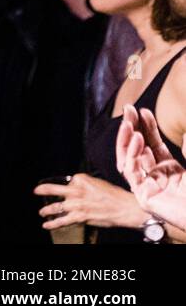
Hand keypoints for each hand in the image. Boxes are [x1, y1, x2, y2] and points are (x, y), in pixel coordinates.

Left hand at [35, 172, 146, 230]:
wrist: (126, 208)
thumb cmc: (115, 196)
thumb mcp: (98, 183)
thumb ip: (85, 185)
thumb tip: (76, 188)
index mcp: (81, 179)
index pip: (68, 182)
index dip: (70, 187)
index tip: (70, 190)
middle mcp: (77, 190)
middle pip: (55, 190)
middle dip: (43, 190)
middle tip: (36, 191)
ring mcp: (77, 204)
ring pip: (56, 207)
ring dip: (47, 210)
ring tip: (42, 212)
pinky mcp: (80, 216)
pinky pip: (63, 220)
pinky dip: (53, 223)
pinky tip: (46, 225)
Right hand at [117, 104, 185, 230]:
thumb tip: (185, 132)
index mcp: (170, 170)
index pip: (152, 144)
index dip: (147, 127)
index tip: (144, 111)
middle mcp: (157, 176)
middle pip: (138, 148)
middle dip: (131, 128)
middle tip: (128, 109)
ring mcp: (149, 186)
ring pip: (129, 159)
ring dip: (126, 139)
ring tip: (128, 123)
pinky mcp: (144, 196)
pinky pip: (132, 172)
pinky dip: (131, 154)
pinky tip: (137, 139)